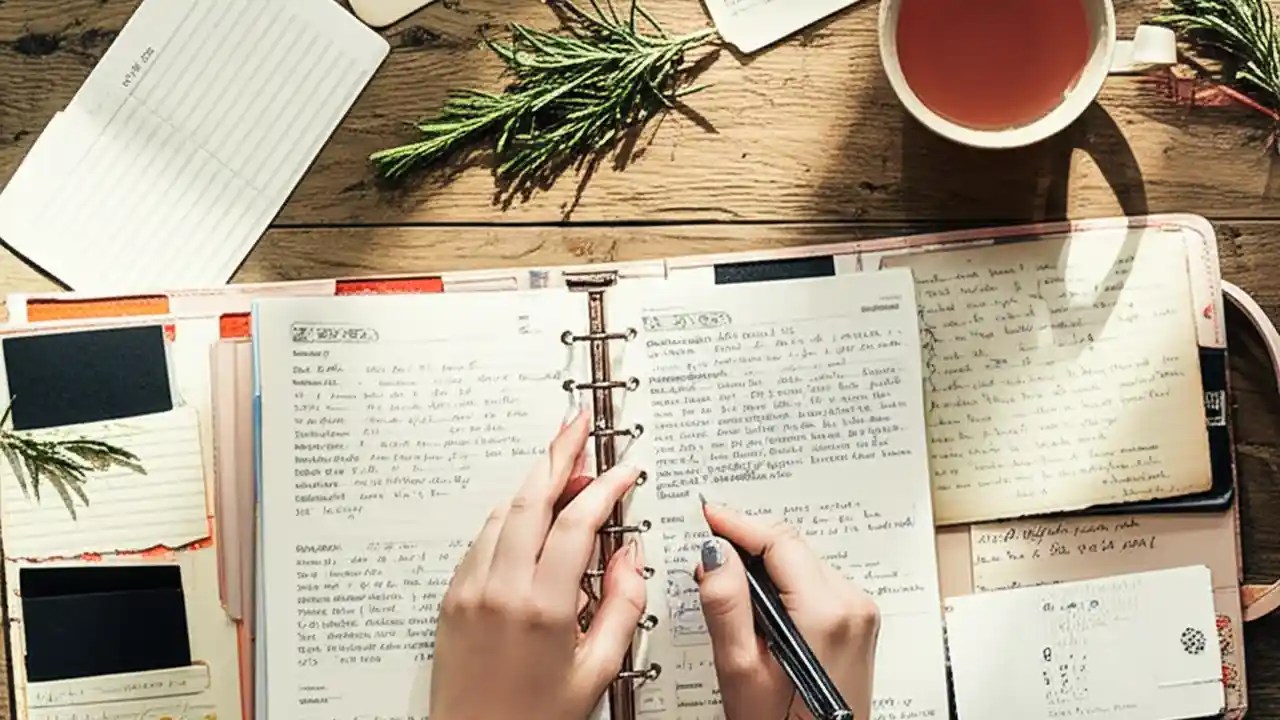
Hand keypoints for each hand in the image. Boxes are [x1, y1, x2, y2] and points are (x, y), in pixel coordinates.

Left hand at [430, 411, 647, 719]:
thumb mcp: (596, 670)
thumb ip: (621, 606)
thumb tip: (629, 556)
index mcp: (541, 607)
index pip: (576, 523)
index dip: (604, 487)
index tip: (624, 471)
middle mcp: (499, 589)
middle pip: (531, 498)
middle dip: (558, 453)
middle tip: (578, 425)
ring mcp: (469, 589)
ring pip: (503, 513)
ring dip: (534, 483)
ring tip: (563, 469)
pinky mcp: (452, 596)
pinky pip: (483, 538)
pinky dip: (510, 516)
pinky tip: (530, 517)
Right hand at [696, 501, 878, 719]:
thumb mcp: (741, 669)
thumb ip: (726, 605)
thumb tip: (714, 554)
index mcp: (826, 612)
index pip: (778, 542)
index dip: (737, 524)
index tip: (708, 515)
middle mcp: (852, 605)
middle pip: (791, 548)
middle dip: (747, 548)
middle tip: (708, 562)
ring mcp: (860, 614)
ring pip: (801, 564)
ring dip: (766, 570)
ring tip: (733, 597)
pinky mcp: (858, 623)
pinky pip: (814, 584)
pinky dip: (785, 586)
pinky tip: (762, 613)